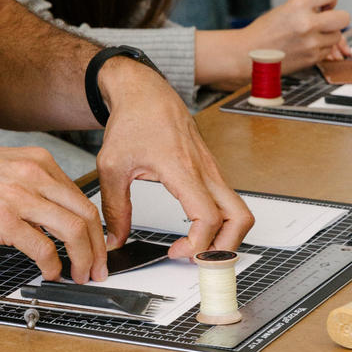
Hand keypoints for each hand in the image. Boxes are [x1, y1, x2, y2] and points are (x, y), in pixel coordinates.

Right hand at [0, 144, 107, 282]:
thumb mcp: (4, 166)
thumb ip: (31, 185)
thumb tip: (52, 214)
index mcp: (36, 161)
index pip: (81, 196)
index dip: (95, 226)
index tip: (96, 242)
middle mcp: (33, 174)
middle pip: (85, 214)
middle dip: (98, 247)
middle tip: (99, 266)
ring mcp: (20, 197)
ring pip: (72, 231)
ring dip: (83, 259)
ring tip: (80, 274)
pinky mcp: (4, 220)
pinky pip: (43, 248)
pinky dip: (53, 265)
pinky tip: (50, 272)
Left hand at [96, 58, 254, 260]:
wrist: (144, 92)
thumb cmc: (132, 121)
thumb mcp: (111, 166)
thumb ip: (114, 208)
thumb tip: (114, 239)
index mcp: (182, 168)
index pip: (208, 217)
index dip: (198, 244)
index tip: (176, 253)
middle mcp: (205, 170)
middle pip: (240, 218)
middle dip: (226, 247)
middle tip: (198, 259)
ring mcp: (212, 170)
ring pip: (239, 211)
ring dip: (227, 236)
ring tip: (198, 248)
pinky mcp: (211, 170)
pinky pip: (228, 202)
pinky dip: (221, 222)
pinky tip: (197, 230)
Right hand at [242, 0, 351, 72]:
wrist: (248, 54)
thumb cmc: (263, 33)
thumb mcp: (284, 10)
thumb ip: (308, 6)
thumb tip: (330, 7)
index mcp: (298, 6)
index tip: (325, 2)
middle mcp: (307, 24)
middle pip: (344, 17)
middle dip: (336, 17)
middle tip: (325, 19)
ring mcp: (312, 43)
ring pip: (337, 35)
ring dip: (328, 34)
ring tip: (309, 35)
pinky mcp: (313, 58)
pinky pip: (328, 49)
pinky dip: (321, 47)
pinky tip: (305, 45)